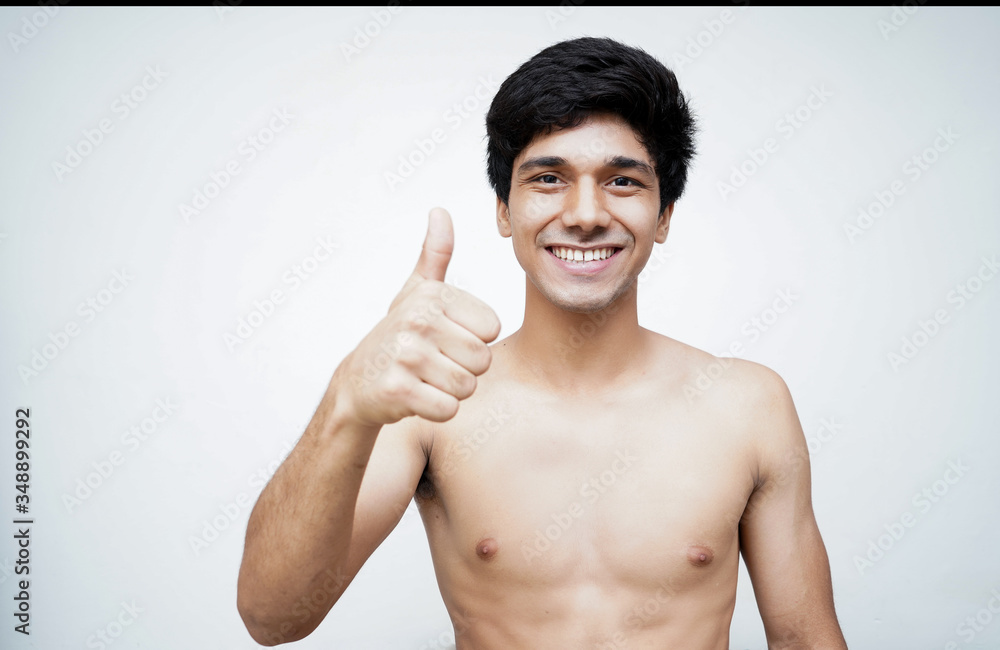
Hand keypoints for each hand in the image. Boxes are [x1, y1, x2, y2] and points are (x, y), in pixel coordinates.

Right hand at [335, 208, 500, 425]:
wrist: (357, 382)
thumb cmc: (397, 336)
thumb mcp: (416, 293)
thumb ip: (434, 254)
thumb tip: (439, 212)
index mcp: (432, 296)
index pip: (491, 329)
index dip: (472, 340)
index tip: (443, 339)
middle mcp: (418, 321)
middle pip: (482, 360)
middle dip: (463, 369)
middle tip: (433, 364)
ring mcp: (406, 355)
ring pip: (467, 386)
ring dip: (450, 391)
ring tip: (425, 379)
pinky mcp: (398, 390)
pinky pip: (448, 409)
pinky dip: (437, 410)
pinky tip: (416, 397)